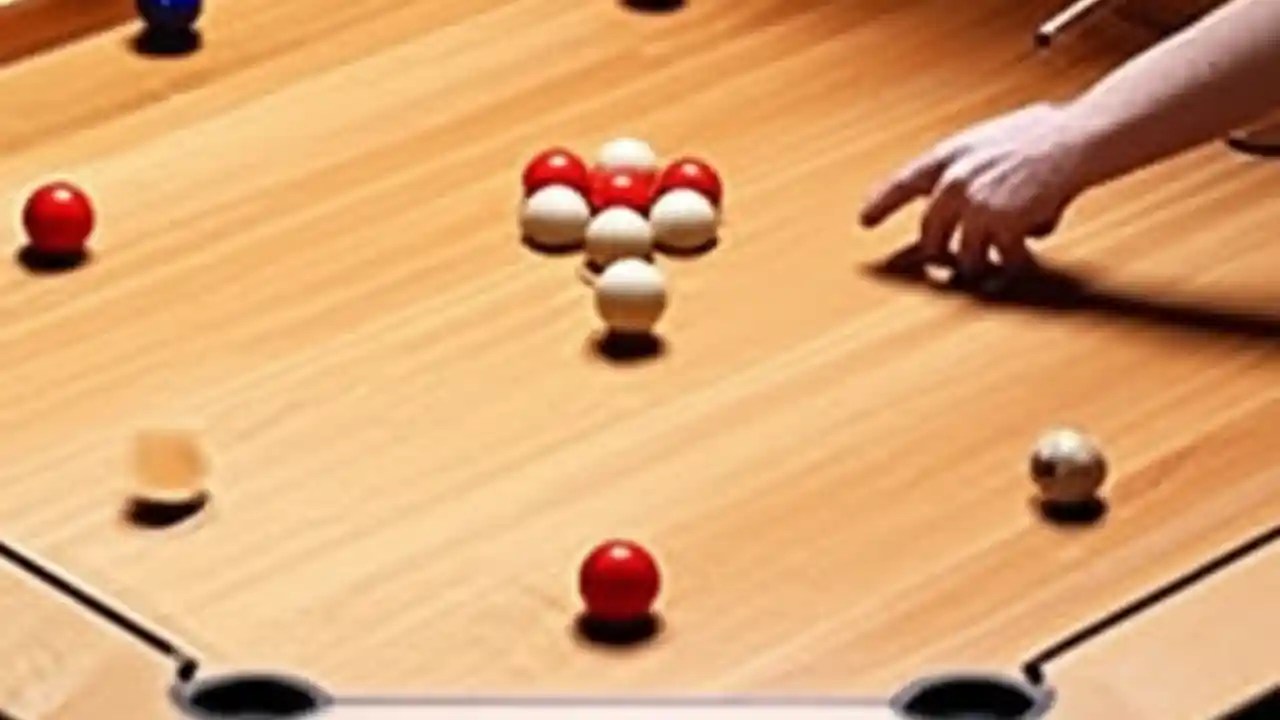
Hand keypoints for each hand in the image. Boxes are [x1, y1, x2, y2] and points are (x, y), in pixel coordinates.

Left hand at [860, 102, 1092, 277]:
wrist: (1076, 140)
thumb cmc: (1046, 133)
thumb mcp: (993, 138)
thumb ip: (973, 164)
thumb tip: (968, 185)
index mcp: (950, 156)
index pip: (903, 183)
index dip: (881, 203)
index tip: (864, 220)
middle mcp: (954, 183)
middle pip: (930, 233)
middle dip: (940, 251)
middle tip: (949, 261)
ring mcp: (975, 207)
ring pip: (965, 255)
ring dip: (983, 261)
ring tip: (1000, 258)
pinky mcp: (1000, 228)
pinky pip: (1002, 258)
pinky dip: (1018, 258)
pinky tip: (1027, 254)